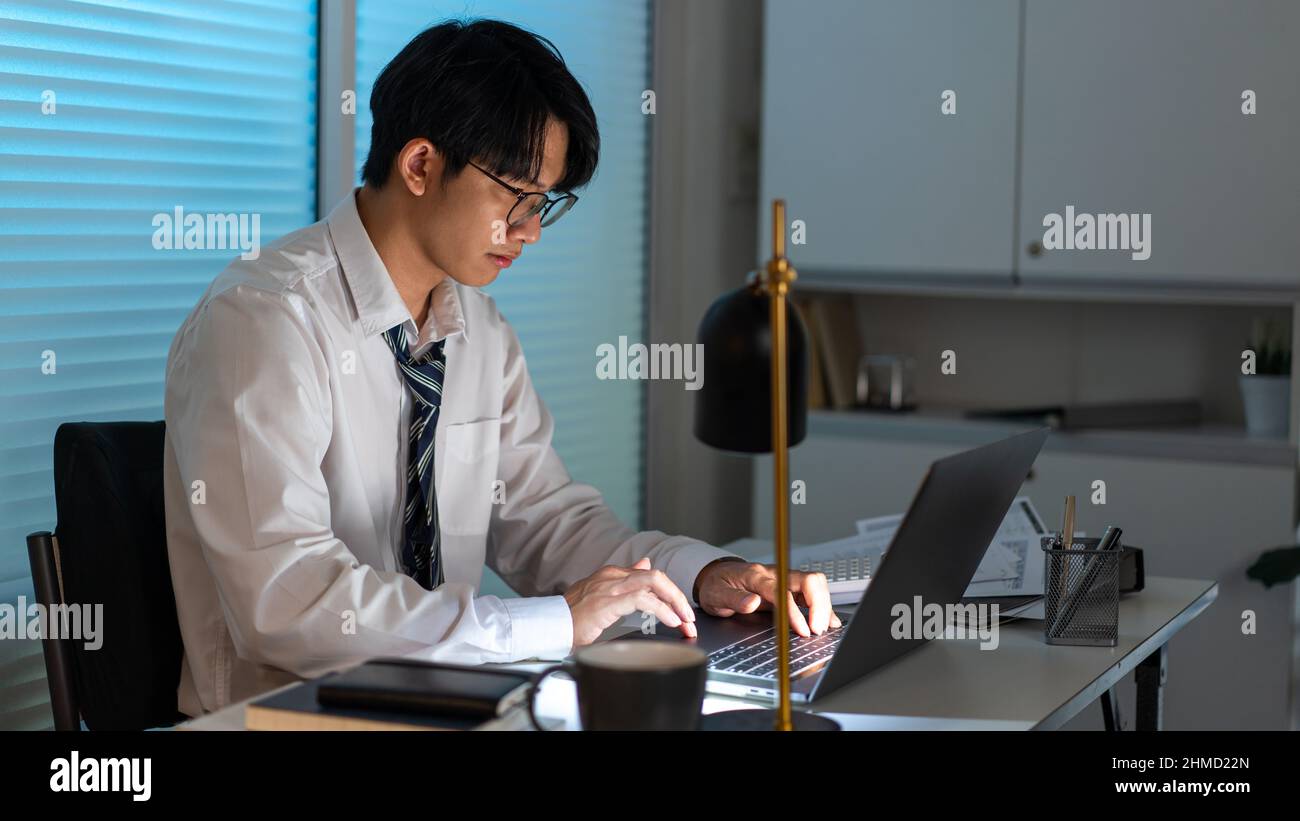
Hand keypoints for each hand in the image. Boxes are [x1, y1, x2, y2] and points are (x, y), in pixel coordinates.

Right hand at [563, 557, 696, 647]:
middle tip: (689, 617)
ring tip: (684, 621)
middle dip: (678, 597)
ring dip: (675, 603)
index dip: (670, 594)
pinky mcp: (608, 601)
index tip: (681, 612)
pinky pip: (643, 600)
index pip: (651, 576)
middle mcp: (613, 576)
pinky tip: (670, 621)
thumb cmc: (573, 616)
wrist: (549, 625)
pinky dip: (662, 610)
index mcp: (613, 574)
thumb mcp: (602, 593)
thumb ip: (625, 580)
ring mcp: (610, 586)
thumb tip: (646, 563)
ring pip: (655, 582)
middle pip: (657, 576)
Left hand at [694, 560, 841, 636]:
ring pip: (814, 584)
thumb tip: (752, 603)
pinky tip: (828, 620)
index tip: (803, 630)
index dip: (794, 612)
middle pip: (808, 580)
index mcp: (756, 576)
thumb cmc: (717, 585)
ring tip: (824, 628)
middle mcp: (774, 574)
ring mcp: (784, 578)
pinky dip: (823, 606)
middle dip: (818, 605)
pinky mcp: (789, 586)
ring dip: (823, 605)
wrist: (717, 575)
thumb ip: (733, 599)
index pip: (782, 591)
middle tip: (817, 630)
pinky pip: (812, 591)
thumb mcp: (716, 595)